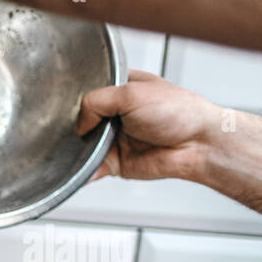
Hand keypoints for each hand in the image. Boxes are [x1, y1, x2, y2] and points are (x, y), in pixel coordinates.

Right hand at [76, 71, 220, 181]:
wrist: (197, 145)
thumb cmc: (178, 112)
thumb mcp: (131, 93)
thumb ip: (97, 102)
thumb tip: (78, 125)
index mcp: (120, 88)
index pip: (87, 91)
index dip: (75, 98)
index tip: (64, 106)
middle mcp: (115, 113)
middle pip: (80, 120)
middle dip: (73, 127)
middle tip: (69, 130)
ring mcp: (113, 138)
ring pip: (81, 146)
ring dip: (75, 151)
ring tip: (73, 150)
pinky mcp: (114, 162)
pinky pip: (90, 169)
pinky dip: (81, 172)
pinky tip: (75, 171)